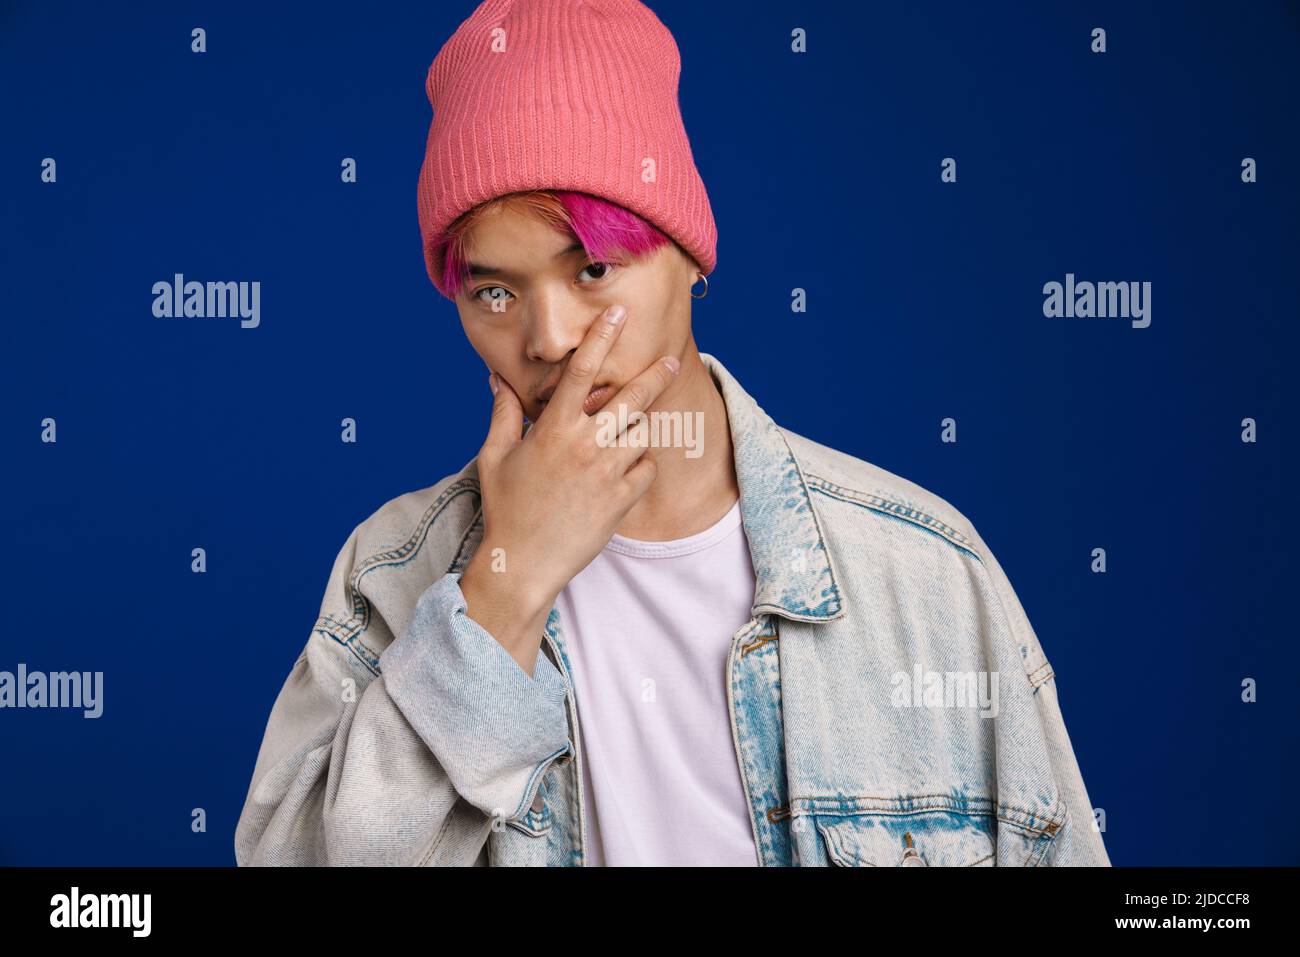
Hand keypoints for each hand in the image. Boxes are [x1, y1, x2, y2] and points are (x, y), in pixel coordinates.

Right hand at [459, 303, 680, 674]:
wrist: (523, 564)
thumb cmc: (505, 509)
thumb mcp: (495, 457)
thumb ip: (503, 414)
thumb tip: (497, 380)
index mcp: (553, 429)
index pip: (581, 371)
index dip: (601, 337)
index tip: (618, 313)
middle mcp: (585, 445)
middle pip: (632, 396)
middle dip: (654, 373)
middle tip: (668, 358)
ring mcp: (608, 473)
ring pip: (643, 433)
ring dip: (639, 429)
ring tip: (625, 437)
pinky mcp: (623, 500)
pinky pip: (647, 469)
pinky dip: (641, 465)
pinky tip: (625, 470)